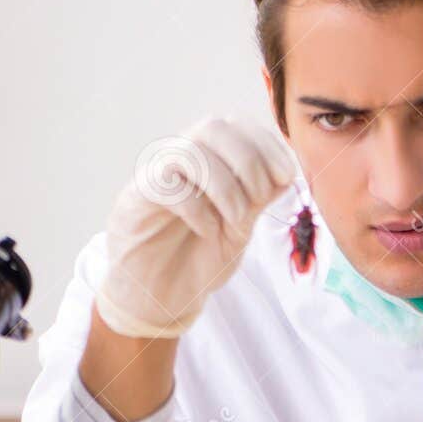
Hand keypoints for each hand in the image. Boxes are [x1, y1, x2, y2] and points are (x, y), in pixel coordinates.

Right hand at [95, 116, 296, 338]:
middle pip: (214, 127)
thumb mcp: (240, 225)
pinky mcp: (135, 199)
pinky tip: (207, 231)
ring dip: (225, 186)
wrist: (162, 295)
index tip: (287, 176)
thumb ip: (259, 197)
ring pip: (190, 151)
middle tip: (259, 199)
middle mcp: (181, 158)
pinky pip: (165, 185)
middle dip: (249, 161)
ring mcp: (156, 176)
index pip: (237, 126)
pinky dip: (196, 207)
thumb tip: (287, 173)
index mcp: (209, 159)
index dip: (267, 144)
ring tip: (235, 220)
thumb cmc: (199, 255)